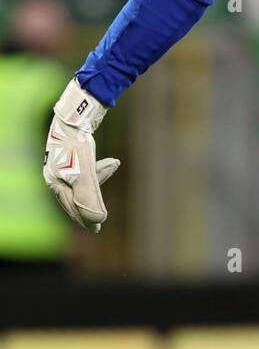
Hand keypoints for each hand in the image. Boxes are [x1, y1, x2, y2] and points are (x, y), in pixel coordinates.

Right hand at [43, 78, 119, 232]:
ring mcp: (63, 164)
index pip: (71, 206)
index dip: (84, 218)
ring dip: (100, 182)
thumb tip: (97, 220)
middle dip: (90, 206)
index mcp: (55, 183)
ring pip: (83, 182)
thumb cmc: (76, 149)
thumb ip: (89, 198)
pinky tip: (113, 162)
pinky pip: (86, 169)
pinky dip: (100, 169)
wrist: (73, 120)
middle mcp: (56, 175)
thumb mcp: (84, 176)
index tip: (97, 229)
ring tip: (114, 175)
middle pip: (75, 196)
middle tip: (100, 221)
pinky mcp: (72, 153)